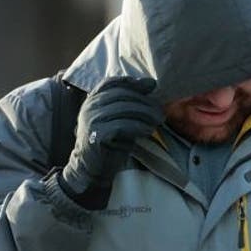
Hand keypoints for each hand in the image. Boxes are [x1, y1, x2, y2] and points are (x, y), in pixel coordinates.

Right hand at [59, 76, 162, 208]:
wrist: (91, 168)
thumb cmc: (108, 143)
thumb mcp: (118, 118)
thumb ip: (129, 103)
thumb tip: (151, 83)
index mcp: (92, 100)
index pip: (111, 82)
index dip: (132, 82)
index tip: (151, 86)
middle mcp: (90, 106)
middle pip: (121, 95)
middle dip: (144, 101)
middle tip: (160, 110)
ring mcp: (92, 119)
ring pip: (124, 108)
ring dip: (145, 113)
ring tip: (158, 120)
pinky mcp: (98, 133)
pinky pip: (123, 125)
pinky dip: (139, 126)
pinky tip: (148, 130)